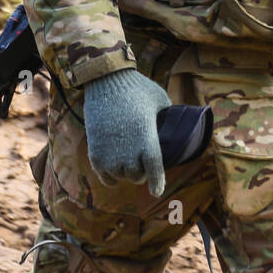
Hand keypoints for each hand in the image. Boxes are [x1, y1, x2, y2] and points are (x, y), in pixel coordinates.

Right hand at [83, 68, 170, 196]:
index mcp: (147, 140)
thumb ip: (168, 117)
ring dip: (126, 173)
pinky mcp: (95, 152)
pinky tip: (114, 178)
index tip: (157, 191)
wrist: (106, 81)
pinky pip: (104, 175)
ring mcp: (110, 153)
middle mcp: (128, 152)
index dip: (157, 183)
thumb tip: (177, 125)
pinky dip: (110, 178)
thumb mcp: (161, 101)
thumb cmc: (138, 88)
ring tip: (129, 165)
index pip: (155, 170)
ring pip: (121, 176)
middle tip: (143, 166)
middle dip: (142, 174)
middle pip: (137, 177)